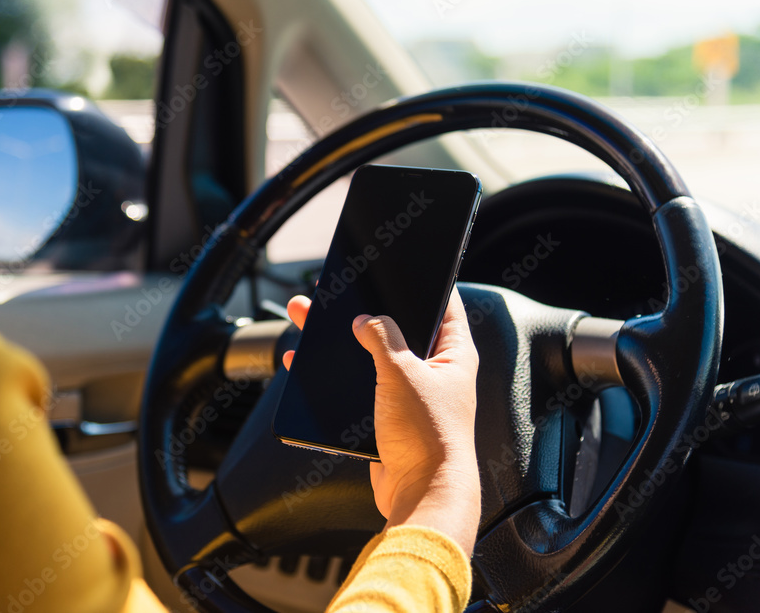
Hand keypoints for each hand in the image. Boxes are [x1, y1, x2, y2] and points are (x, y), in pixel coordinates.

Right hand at [283, 288, 480, 554]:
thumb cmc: (426, 434)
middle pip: (396, 328)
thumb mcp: (401, 372)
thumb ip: (381, 338)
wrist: (421, 494)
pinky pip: (359, 388)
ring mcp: (411, 395)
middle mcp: (435, 372)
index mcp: (453, 354)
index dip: (421, 283)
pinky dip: (335, 377)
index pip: (444, 305)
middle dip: (363, 310)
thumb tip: (363, 319)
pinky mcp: (388, 418)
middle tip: (334, 290)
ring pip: (371, 357)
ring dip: (341, 342)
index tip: (395, 265)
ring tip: (307, 320)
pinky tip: (306, 365)